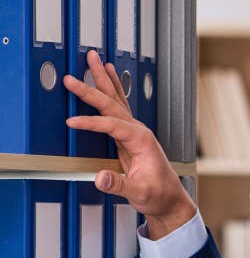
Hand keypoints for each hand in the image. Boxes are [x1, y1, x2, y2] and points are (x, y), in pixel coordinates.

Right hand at [64, 50, 195, 238]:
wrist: (170, 199)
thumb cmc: (158, 195)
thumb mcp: (139, 193)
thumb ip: (119, 185)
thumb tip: (100, 178)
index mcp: (142, 141)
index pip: (112, 125)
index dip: (91, 122)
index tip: (72, 122)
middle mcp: (139, 131)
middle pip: (113, 104)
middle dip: (94, 87)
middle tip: (74, 75)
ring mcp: (135, 131)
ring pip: (116, 99)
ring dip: (103, 78)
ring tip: (93, 58)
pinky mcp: (129, 135)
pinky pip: (117, 107)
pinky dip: (110, 89)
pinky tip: (107, 75)